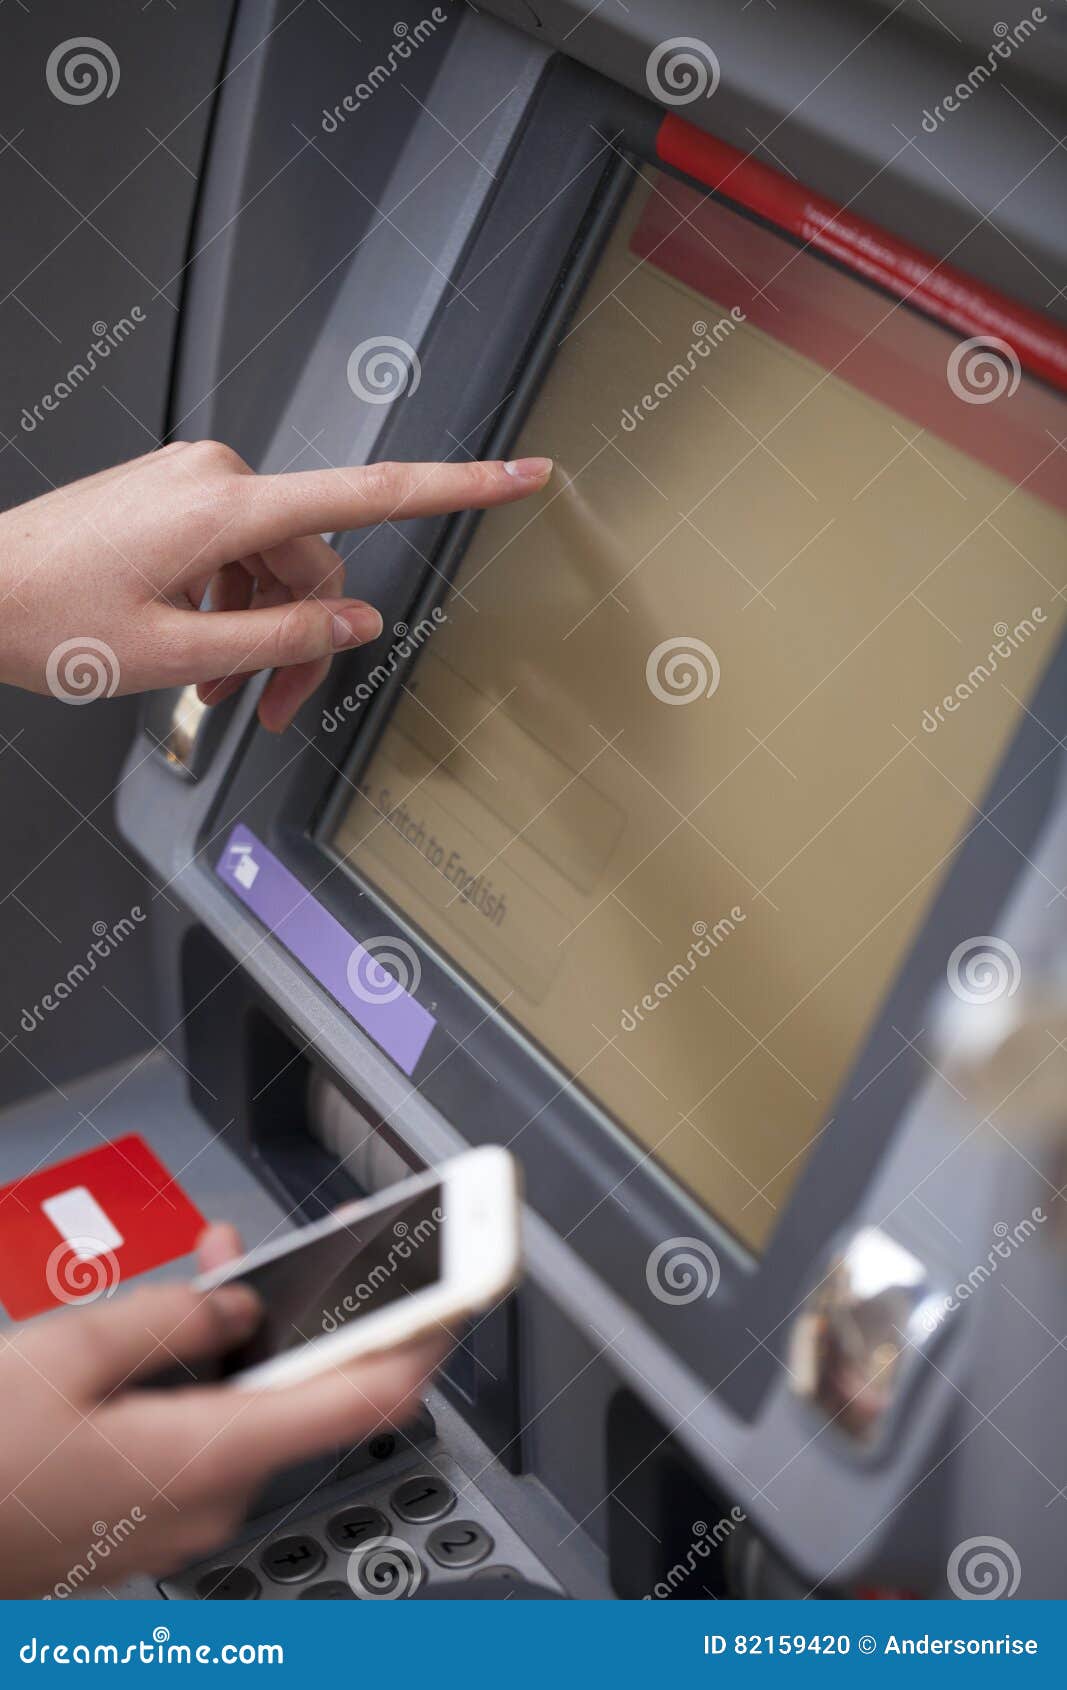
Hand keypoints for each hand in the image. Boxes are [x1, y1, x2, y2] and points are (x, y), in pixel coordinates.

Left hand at [0, 442, 551, 731]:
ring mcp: (194, 483)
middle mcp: (217, 478)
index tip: (522, 474)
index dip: (459, 487)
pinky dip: (232, 607)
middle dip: (305, 638)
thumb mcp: (177, 653)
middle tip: (274, 711)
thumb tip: (357, 620)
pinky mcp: (174, 496)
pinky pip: (234, 554)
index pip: (371, 493)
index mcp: (227, 507)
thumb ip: (282, 637)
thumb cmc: (46, 618)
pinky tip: (204, 658)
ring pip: (274, 565)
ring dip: (264, 633)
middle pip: (315, 561)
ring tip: (224, 695)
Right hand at [0, 1223, 444, 1596]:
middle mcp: (214, 1498)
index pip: (365, 1396)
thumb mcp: (74, 1351)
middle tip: (323, 1238)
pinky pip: (205, 1435)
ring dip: (248, 1335)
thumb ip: (175, 1316)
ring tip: (218, 1263)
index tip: (467, 1288)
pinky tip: (172, 1334)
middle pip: (303, 1387)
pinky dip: (208, 1379)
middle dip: (316, 1305)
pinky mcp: (151, 1518)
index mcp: (212, 1453)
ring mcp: (181, 1517)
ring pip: (249, 1404)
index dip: (427, 1336)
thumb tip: (241, 1305)